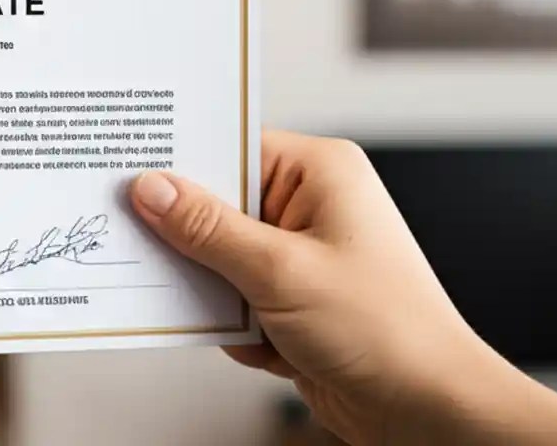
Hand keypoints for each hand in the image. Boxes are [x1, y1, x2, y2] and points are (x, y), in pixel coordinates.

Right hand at [129, 131, 556, 444]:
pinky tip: (263, 345)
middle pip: (216, 204)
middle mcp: (310, 205)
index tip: (127, 174)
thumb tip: (152, 189)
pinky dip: (234, 323)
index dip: (179, 163)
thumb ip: (207, 228)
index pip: (229, 147)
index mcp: (319, 172)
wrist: (428, 410)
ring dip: (216, 291)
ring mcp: (299, 254)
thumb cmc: (386, 330)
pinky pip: (230, 295)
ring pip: (216, 255)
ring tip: (238, 315)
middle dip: (192, 240)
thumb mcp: (280, 271)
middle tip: (155, 252)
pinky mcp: (289, 297)